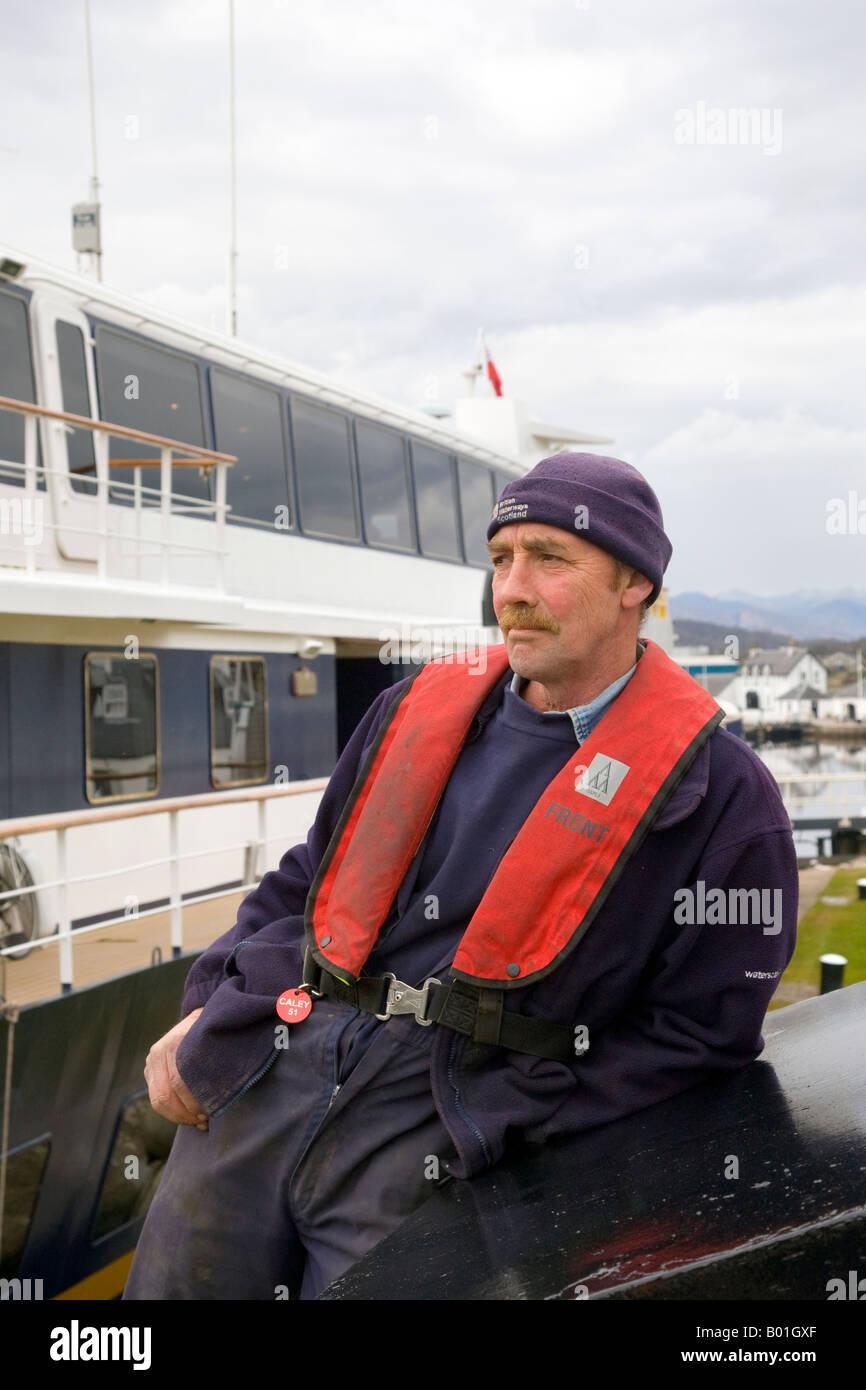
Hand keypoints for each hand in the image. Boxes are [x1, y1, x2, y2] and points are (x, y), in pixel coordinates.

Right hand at [144, 1007, 208, 1129]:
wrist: (202, 1015)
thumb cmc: (215, 1033)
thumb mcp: (218, 1040)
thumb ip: (218, 1062)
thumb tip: (223, 1095)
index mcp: (177, 1040)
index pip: (180, 1082)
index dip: (195, 1103)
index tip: (210, 1112)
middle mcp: (160, 1049)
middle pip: (165, 1095)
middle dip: (186, 1113)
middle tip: (204, 1121)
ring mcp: (152, 1059)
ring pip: (158, 1099)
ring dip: (178, 1115)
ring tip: (197, 1121)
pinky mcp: (149, 1068)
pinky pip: (155, 1097)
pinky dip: (171, 1111)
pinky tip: (187, 1115)